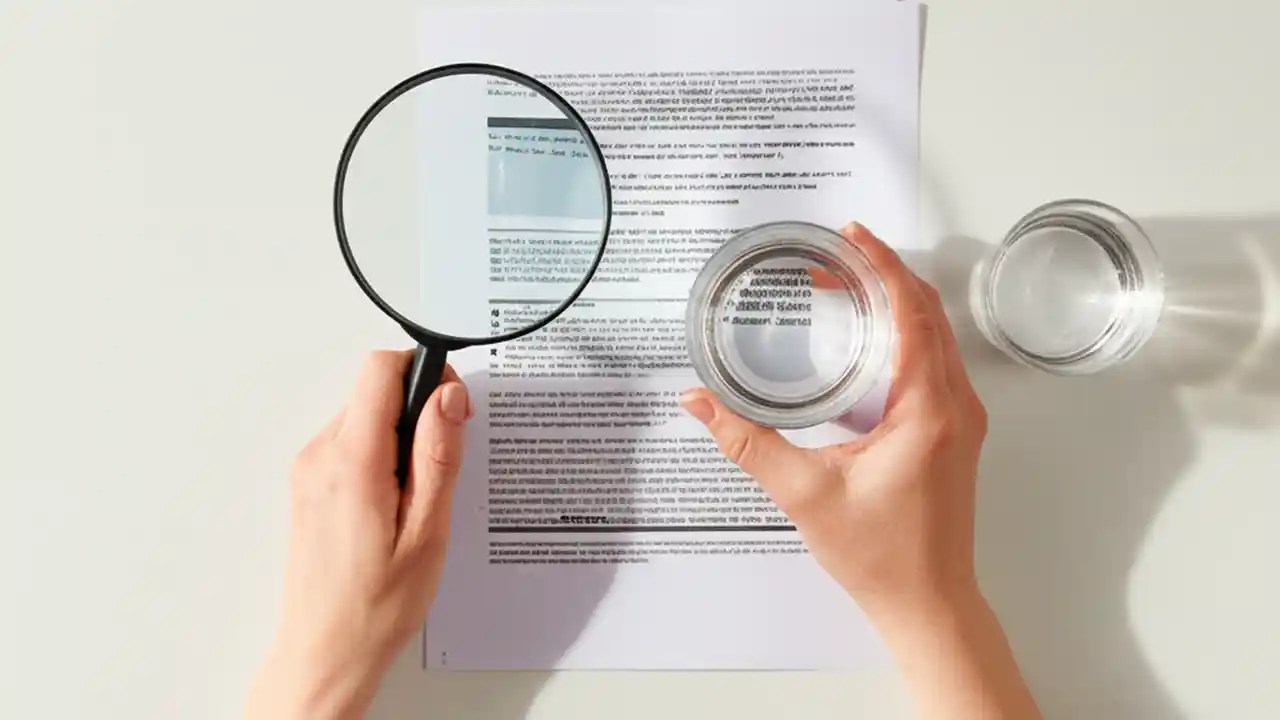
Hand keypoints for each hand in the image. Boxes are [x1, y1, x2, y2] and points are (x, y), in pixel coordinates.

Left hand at [247, 351, 471, 719]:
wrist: (326, 651)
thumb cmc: (378, 604)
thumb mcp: (428, 530)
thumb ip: (438, 455)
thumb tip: (448, 394)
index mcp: (353, 460)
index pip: (381, 369)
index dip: (424, 372)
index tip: (451, 406)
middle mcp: (321, 455)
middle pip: (374, 389)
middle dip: (417, 410)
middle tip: (442, 465)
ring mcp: (309, 469)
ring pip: (364, 416)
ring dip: (399, 437)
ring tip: (417, 498)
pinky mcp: (309, 485)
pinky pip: (350, 444)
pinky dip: (381, 456)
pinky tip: (395, 505)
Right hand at [682, 223, 984, 616]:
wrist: (928, 602)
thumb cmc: (879, 555)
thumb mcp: (803, 493)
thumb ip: (746, 441)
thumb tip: (699, 402)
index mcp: (928, 411)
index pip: (912, 313)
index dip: (882, 266)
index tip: (850, 237)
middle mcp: (956, 406)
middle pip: (929, 313)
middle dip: (882, 276)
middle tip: (834, 258)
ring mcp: (962, 419)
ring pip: (937, 336)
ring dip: (896, 304)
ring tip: (847, 286)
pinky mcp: (955, 433)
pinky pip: (936, 363)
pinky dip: (906, 335)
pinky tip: (868, 340)